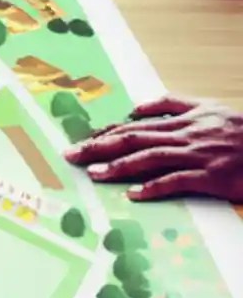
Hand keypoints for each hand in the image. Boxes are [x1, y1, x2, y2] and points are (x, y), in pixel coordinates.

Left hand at [64, 96, 242, 202]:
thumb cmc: (242, 130)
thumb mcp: (209, 107)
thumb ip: (172, 103)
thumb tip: (135, 108)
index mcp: (184, 119)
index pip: (135, 125)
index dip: (106, 132)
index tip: (81, 140)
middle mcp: (186, 134)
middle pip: (134, 138)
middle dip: (99, 146)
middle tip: (71, 154)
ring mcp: (199, 155)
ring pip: (151, 158)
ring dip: (119, 166)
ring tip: (94, 173)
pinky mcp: (213, 176)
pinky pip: (178, 181)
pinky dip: (155, 186)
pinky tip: (134, 194)